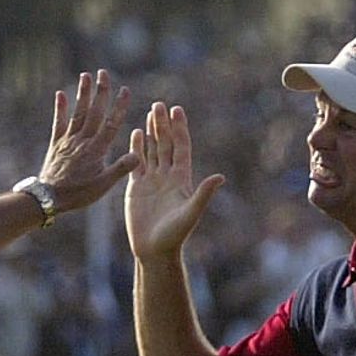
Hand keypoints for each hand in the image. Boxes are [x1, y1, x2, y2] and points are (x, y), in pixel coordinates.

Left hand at [38, 69, 139, 214]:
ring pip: (78, 113)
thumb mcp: (103, 185)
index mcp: (97, 150)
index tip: (126, 90)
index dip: (119, 106)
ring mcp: (69, 140)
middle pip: (95, 112)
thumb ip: (120, 169)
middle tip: (104, 73)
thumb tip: (138, 155)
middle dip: (101, 92)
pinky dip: (60, 108)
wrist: (49, 198)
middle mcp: (83, 140)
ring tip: (86, 75)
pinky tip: (61, 93)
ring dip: (83, 94)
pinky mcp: (57, 143)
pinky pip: (59, 122)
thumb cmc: (79, 194)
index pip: (112, 124)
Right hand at [125, 101, 224, 260]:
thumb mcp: (191, 213)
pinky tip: (135, 133)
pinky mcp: (136, 188)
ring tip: (149, 112)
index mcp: (181, 179)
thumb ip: (203, 193)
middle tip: (159, 105)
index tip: (177, 110)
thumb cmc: (174, 235)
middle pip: (166, 144)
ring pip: (152, 150)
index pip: (181, 148)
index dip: (179, 129)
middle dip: (163, 125)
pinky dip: (136, 148)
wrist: (154, 251)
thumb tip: (220, 177)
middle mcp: (167, 176)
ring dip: (151, 132)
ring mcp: (151, 181)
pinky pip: (137, 163)